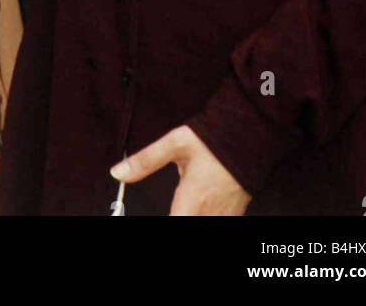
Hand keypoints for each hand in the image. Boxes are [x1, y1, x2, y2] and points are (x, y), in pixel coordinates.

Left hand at [111, 125, 251, 215]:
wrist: (249, 136)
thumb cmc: (212, 140)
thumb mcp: (175, 144)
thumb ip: (145, 161)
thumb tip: (117, 173)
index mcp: (192, 200)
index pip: (173, 225)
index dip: (163, 224)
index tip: (144, 221)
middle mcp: (209, 214)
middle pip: (185, 228)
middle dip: (174, 218)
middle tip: (170, 209)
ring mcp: (224, 218)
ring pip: (200, 229)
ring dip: (186, 218)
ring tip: (180, 208)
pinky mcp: (233, 216)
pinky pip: (214, 225)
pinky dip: (202, 218)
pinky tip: (196, 209)